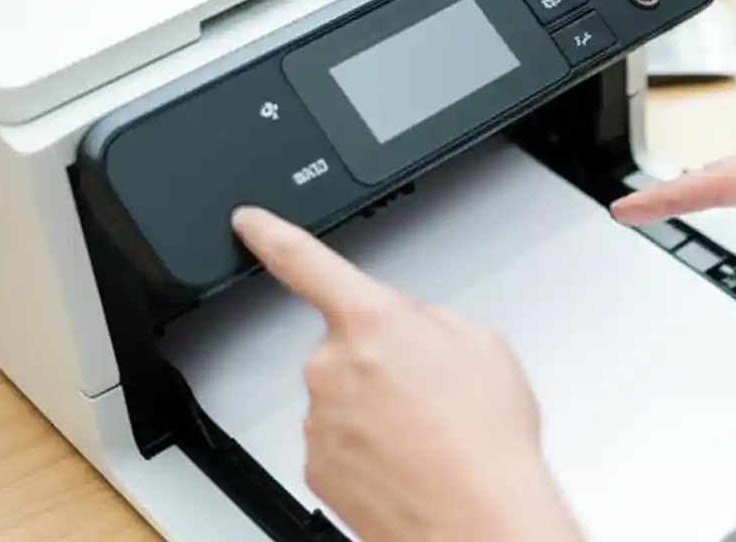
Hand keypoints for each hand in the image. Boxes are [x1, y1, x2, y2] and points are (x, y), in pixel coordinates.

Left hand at [232, 207, 580, 541]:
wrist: (476, 518)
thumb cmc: (486, 440)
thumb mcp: (482, 347)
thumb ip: (429, 323)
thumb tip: (410, 334)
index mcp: (373, 319)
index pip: (305, 262)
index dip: (271, 235)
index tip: (249, 222)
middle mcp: (334, 364)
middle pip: (349, 344)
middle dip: (383, 359)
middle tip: (431, 392)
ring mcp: (319, 418)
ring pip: (345, 396)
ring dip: (379, 407)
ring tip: (430, 435)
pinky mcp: (316, 464)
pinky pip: (338, 440)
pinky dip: (368, 448)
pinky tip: (410, 461)